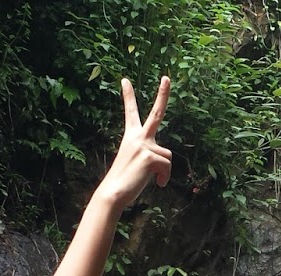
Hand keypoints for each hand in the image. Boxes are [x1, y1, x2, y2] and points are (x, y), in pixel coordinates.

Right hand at [95, 77, 172, 209]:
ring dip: (163, 171)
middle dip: (163, 94)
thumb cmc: (124, 182)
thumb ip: (148, 156)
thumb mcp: (136, 163)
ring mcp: (144, 145)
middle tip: (167, 78)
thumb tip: (162, 164)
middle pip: (156, 113)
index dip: (128, 96)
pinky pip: (167, 167)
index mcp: (131, 137)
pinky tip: (156, 183)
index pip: (131, 113)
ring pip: (167, 156)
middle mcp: (137, 137)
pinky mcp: (150, 156)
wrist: (113, 193)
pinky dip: (164, 178)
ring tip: (151, 179)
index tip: (125, 80)